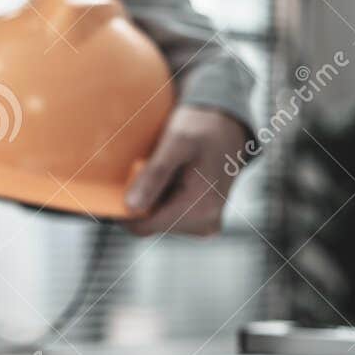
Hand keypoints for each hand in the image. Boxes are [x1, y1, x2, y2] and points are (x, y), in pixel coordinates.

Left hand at [122, 105, 249, 236]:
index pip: (143, 227)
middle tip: (154, 168)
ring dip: (154, 199)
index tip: (127, 180)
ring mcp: (206, 226)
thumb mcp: (175, 143)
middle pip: (151, 224)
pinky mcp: (203, 223)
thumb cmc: (200, 129)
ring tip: (169, 172)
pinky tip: (175, 180)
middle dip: (144, 199)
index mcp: (200, 208)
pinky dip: (164, 200)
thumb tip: (131, 207)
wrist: (227, 127)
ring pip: (159, 222)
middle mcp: (205, 224)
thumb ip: (154, 175)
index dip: (127, 208)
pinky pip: (171, 218)